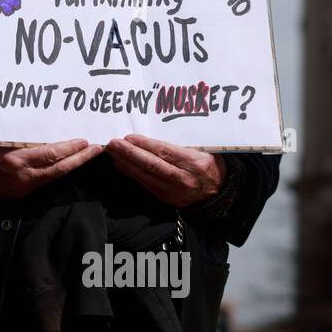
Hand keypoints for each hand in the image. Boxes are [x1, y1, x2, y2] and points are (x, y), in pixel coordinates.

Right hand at [0, 139, 103, 199]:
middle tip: (97, 149)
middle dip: (79, 159)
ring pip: (54, 177)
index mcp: (16, 160)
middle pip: (58, 169)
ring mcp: (22, 187)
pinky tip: (67, 164)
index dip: (70, 148)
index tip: (85, 141)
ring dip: (72, 166)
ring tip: (86, 155)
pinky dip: (58, 172)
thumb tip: (48, 126)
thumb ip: (21, 135)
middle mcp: (22, 177)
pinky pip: (44, 181)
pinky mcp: (21, 193)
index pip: (51, 154)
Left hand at [104, 134, 224, 207]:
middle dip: (130, 154)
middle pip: (152, 166)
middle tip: (113, 144)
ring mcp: (175, 192)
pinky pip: (146, 185)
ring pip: (145, 177)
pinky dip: (131, 174)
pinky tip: (121, 165)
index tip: (128, 137)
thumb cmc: (209, 162)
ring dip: (126, 164)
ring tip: (112, 152)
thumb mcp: (203, 149)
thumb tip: (153, 132)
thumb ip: (180, 143)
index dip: (145, 145)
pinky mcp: (167, 199)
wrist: (219, 190)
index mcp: (195, 163)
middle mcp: (184, 179)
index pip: (165, 153)